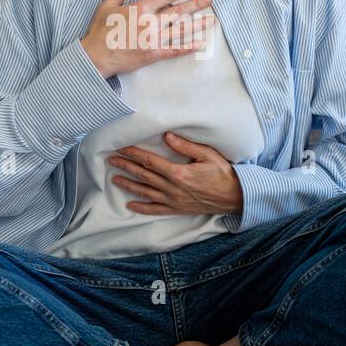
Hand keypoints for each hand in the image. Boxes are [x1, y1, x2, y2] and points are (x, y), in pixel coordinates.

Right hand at [79, 0, 216, 79]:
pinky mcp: (153, 54)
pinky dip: (188, 47)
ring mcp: (153, 40)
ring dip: (198, 25)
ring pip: (181, 30)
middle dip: (196, 4)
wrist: (96, 56)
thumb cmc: (100, 31)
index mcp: (140, 9)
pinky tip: (200, 44)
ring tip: (212, 20)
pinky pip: (175, 50)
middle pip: (178, 12)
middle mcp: (150, 23)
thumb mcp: (108, 6)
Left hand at [107, 131, 243, 215]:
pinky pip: (155, 210)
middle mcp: (172, 188)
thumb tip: (166, 135)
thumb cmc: (222, 173)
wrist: (234, 196)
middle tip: (111, 160)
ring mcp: (173, 201)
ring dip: (128, 185)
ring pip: (145, 192)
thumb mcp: (207, 154)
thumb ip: (185, 146)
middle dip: (126, 166)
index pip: (150, 161)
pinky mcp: (176, 209)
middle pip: (144, 175)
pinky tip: (130, 204)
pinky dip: (141, 208)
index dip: (134, 154)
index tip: (122, 148)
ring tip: (115, 178)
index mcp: (179, 173)